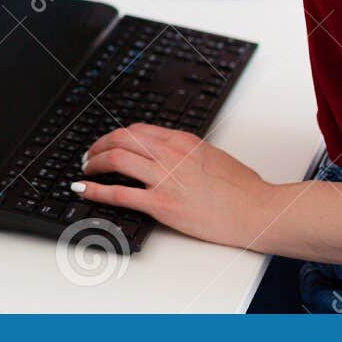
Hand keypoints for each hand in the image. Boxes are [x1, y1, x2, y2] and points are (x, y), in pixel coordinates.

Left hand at [77, 123, 271, 247]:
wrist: (257, 211)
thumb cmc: (244, 190)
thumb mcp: (212, 157)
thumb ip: (188, 154)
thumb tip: (172, 157)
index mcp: (182, 140)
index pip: (138, 130)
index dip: (116, 136)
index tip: (107, 143)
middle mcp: (170, 153)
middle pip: (121, 139)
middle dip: (99, 146)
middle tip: (89, 156)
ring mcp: (164, 177)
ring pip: (115, 158)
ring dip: (93, 163)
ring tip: (85, 170)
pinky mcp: (162, 203)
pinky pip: (119, 192)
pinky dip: (95, 190)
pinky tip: (84, 190)